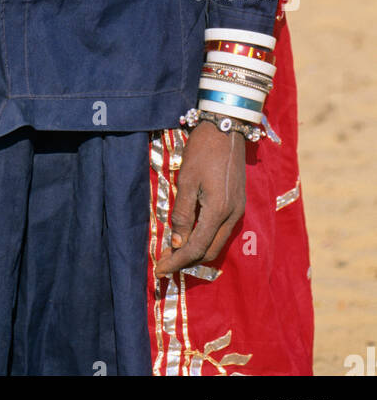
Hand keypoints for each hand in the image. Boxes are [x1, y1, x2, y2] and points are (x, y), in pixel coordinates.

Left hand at [154, 120, 245, 276]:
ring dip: (196, 250)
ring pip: (217, 243)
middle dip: (186, 260)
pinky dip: (205, 237)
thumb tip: (177, 243)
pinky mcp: (238, 204)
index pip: (196, 248)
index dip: (177, 261)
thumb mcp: (186, 181)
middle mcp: (233, 216)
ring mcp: (238, 211)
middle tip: (164, 261)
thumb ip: (182, 214)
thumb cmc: (202, 151)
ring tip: (174, 250)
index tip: (160, 270)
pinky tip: (189, 233)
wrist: (226, 128)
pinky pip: (222, 231)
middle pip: (209, 251)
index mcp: (219, 211)